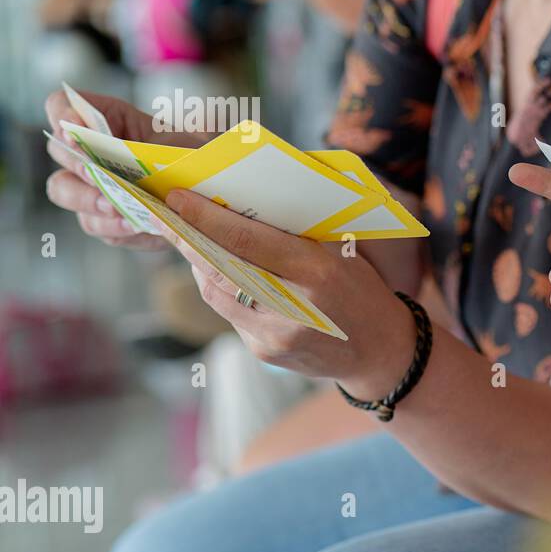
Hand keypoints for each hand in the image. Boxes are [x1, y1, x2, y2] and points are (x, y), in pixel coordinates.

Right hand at [43, 89, 208, 250]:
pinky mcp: (102, 219)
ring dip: (87, 198)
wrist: (208, 197)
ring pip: (64, 190)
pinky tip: (132, 224)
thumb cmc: (191, 160)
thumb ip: (157, 143)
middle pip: (59, 152)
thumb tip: (135, 156)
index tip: (74, 129)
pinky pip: (94, 224)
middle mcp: (88, 153)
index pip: (62, 107)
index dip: (63, 114)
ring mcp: (89, 187)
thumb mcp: (180, 143)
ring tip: (114, 205)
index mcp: (105, 121)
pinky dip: (112, 226)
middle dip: (75, 163)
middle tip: (95, 174)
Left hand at [158, 188, 416, 395]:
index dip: (207, 219)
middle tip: (169, 216)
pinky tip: (221, 275)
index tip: (178, 198)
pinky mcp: (264, 353)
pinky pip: (230, 314)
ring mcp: (276, 336)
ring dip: (200, 265)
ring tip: (191, 241)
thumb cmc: (362, 292)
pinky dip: (221, 290)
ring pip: (217, 293)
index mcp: (318, 273)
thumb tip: (243, 208)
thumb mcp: (341, 255)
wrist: (380, 351)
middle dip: (190, 239)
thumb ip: (296, 236)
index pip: (248, 242)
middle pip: (223, 268)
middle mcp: (295, 308)